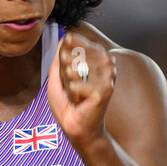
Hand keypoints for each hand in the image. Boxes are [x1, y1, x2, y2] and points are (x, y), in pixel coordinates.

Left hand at [46, 29, 116, 150]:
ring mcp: (108, 78)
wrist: (76, 127)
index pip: (86, 42)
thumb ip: (59, 58)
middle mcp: (106, 66)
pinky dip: (73, 92)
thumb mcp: (58, 78)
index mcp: (98, 61)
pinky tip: (77, 99)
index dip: (73, 43)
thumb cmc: (69, 104)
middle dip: (68, 63)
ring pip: (79, 66)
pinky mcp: (104, 91)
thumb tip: (63, 38)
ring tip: (72, 91)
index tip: (64, 52)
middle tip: (68, 79)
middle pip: (81, 51)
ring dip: (69, 79)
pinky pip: (79, 84)